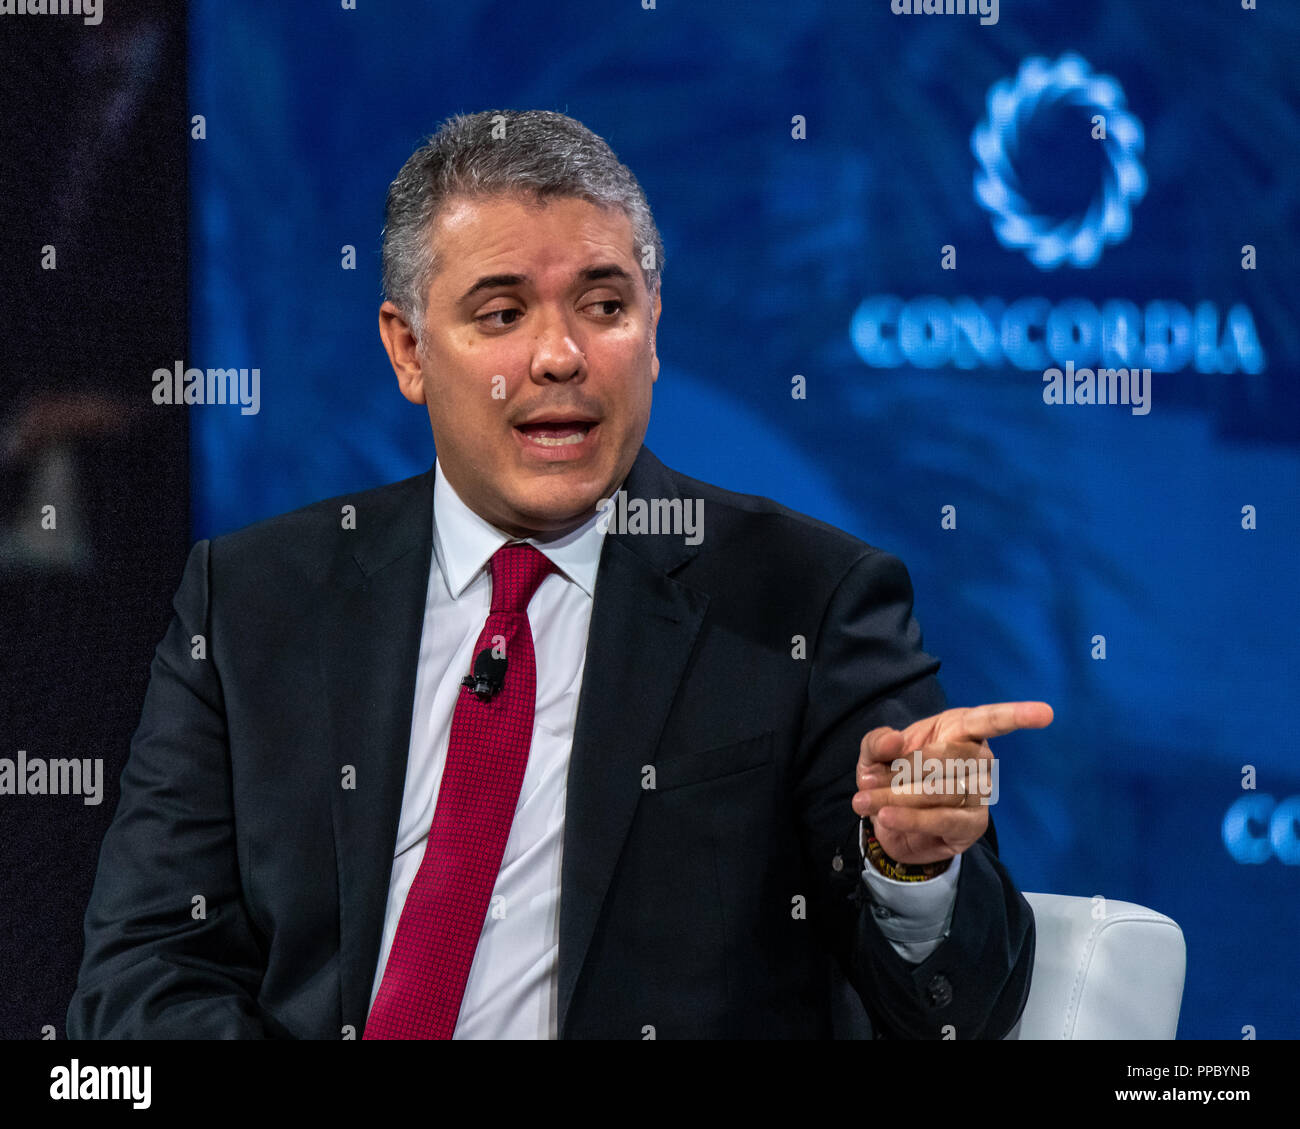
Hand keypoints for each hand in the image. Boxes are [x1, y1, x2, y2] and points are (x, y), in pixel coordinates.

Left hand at [852, 701, 1052, 865]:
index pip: (989, 720)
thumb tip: (894, 741)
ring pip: (942, 791)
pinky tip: (888, 818)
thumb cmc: (891, 776)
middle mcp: (976, 759)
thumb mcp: (873, 755)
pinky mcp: (973, 825)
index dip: (1015, 715)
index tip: (1045, 714)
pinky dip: (913, 818)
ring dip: (897, 797)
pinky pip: (945, 819)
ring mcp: (979, 793)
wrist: (889, 823)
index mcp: (958, 729)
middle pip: (949, 758)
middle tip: (866, 782)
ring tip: (864, 802)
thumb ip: (877, 743)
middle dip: (903, 771)